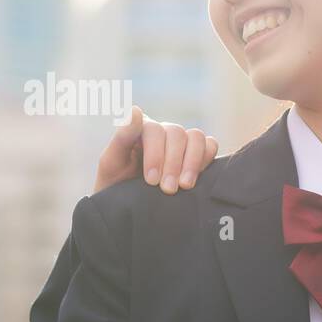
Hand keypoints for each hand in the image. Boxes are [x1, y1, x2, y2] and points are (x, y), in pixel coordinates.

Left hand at [93, 104, 218, 194]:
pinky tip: (196, 180)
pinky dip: (206, 159)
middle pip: (177, 133)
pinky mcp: (197, 156)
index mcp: (141, 130)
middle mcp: (163, 133)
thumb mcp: (111, 164)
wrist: (127, 212)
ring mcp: (181, 143)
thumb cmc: (115, 187)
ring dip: (192, 162)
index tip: (151, 180)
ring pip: (196, 137)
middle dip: (173, 163)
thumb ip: (121, 137)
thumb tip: (135, 110)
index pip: (154, 130)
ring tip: (185, 186)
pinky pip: (210, 146)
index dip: (155, 153)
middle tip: (167, 189)